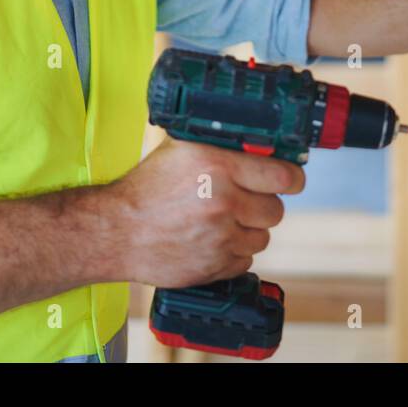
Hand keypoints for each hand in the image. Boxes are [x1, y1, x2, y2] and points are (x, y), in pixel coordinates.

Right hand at [108, 136, 304, 287]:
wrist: (116, 231)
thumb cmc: (145, 188)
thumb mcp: (180, 149)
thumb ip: (219, 144)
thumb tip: (256, 139)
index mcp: (219, 166)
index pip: (284, 175)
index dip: (291, 177)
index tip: (290, 179)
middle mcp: (224, 202)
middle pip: (276, 209)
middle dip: (262, 204)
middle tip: (243, 199)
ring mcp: (221, 238)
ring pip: (262, 236)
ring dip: (248, 229)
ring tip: (221, 221)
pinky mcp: (215, 267)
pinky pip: (245, 260)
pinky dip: (233, 252)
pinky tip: (211, 240)